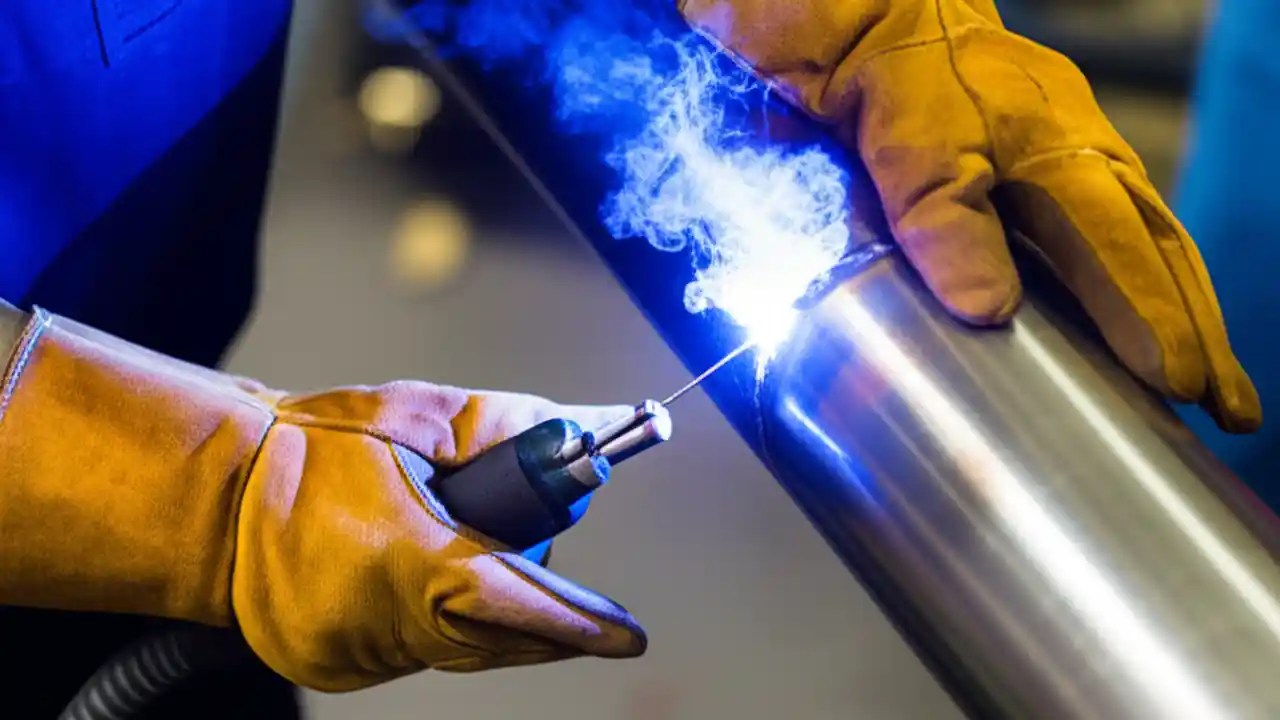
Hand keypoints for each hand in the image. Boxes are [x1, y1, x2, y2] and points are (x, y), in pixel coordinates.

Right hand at [235, 382, 644, 690]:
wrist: (213, 496)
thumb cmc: (313, 449)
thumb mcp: (416, 418)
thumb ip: (510, 427)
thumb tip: (592, 427)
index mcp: (408, 560)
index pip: (515, 603)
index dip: (577, 622)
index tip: (627, 637)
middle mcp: (385, 624)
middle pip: (500, 638)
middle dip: (544, 613)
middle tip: (565, 589)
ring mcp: (357, 656)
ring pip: (462, 651)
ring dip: (491, 615)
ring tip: (473, 555)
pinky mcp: (339, 668)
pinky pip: (420, 655)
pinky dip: (443, 625)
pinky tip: (428, 582)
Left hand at [678, 0, 1259, 432]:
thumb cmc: (863, 45)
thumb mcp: (896, 131)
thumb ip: (938, 212)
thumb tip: (989, 308)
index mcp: (1047, 138)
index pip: (1116, 245)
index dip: (1151, 318)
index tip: (1182, 385)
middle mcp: (1057, 145)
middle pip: (1150, 242)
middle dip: (1192, 324)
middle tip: (1229, 404)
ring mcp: (1036, 147)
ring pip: (1128, 234)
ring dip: (1168, 306)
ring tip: (1197, 374)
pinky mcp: (1001, 157)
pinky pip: (1078, 225)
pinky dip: (1110, 277)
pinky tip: (1107, 317)